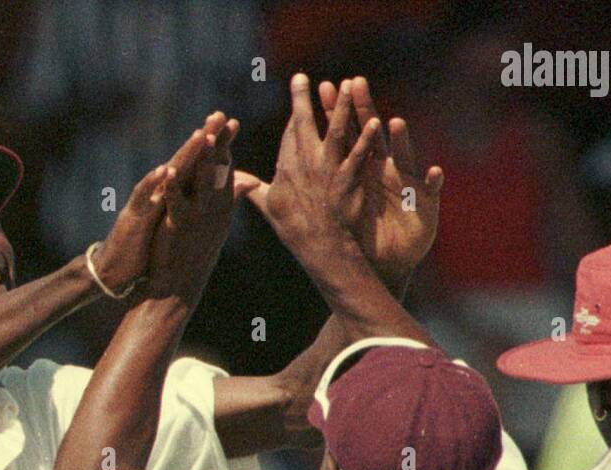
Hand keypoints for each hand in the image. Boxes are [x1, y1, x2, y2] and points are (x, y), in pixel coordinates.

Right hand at [90, 112, 232, 296]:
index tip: (232, 124)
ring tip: (200, 136)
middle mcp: (160, 193)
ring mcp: (147, 203)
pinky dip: (153, 184)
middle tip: (220, 116)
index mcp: (172, 196)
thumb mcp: (172, 226)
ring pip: (167, 175)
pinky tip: (165, 171)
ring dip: (183, 155)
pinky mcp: (134, 217)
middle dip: (203, 138)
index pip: (196, 166)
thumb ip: (188, 208)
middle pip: (185, 161)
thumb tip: (206, 198)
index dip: (214, 146)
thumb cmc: (146, 249)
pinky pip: (143, 198)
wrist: (117, 273)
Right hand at [237, 74, 379, 268]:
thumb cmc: (296, 230)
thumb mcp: (270, 207)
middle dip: (302, 99)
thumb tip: (236, 179)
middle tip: (303, 77)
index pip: (289, 133)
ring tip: (348, 84)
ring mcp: (326, 172)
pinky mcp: (346, 182)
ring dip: (340, 106)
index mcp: (286, 168)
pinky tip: (375, 121)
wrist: (319, 251)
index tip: (297, 86)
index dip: (294, 110)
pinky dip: (366, 139)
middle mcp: (304, 165)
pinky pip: (358, 155)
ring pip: (334, 131)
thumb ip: (254, 189)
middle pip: (303, 124)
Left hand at [318, 76, 442, 291]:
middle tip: (355, 82)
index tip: (322, 87)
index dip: (335, 112)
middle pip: (373, 135)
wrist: (388, 263)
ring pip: (403, 158)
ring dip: (400, 142)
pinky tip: (433, 173)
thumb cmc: (362, 236)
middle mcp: (384, 170)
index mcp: (361, 170)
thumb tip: (282, 169)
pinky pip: (431, 191)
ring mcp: (405, 184)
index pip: (345, 135)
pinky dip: (434, 182)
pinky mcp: (425, 204)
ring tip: (394, 123)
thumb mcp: (335, 212)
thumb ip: (312, 188)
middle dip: (365, 110)